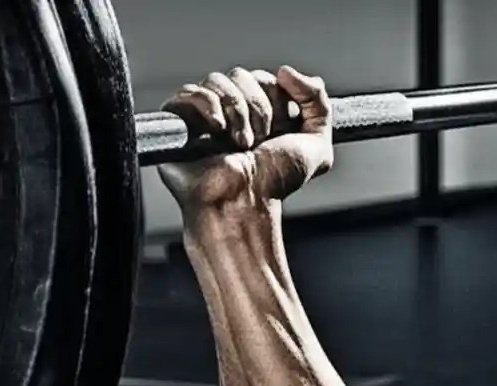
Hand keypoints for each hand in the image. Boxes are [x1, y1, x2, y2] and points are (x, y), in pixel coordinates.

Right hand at [157, 66, 333, 207]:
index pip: (266, 77)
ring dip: (237, 112)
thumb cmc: (275, 185)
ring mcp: (205, 115)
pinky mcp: (179, 122)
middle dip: (258, 108)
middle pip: (242, 74)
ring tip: (240, 144)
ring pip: (217, 80)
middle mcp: (233, 111)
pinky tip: (218, 130)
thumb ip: (318, 102)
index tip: (279, 129)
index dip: (276, 99)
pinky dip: (208, 106)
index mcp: (262, 112)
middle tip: (259, 141)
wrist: (243, 204)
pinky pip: (189, 91)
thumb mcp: (317, 146)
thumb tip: (286, 71)